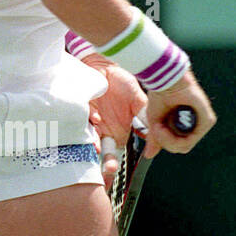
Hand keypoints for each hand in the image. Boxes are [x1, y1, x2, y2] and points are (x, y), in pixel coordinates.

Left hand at [84, 54, 146, 189]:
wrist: (105, 65)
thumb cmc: (123, 82)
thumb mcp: (139, 101)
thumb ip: (146, 120)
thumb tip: (154, 140)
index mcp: (119, 132)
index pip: (115, 153)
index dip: (112, 163)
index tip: (112, 170)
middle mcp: (104, 131)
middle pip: (100, 152)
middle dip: (101, 162)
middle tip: (106, 170)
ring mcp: (91, 122)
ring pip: (88, 140)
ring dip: (91, 145)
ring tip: (95, 148)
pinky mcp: (80, 111)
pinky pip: (81, 122)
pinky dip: (88, 122)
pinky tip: (95, 118)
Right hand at [142, 67, 215, 158]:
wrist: (166, 80)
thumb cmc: (161, 95)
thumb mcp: (154, 121)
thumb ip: (154, 139)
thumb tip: (149, 154)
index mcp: (185, 125)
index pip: (178, 145)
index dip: (164, 142)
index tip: (154, 131)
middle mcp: (196, 125)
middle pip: (182, 147)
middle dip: (165, 141)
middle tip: (156, 130)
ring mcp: (202, 123)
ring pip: (186, 145)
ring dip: (168, 139)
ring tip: (159, 127)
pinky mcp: (207, 120)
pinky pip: (191, 139)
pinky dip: (175, 136)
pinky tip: (165, 127)